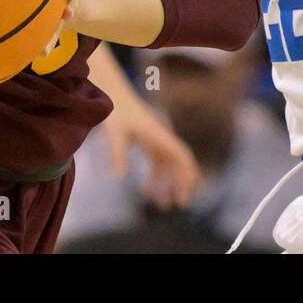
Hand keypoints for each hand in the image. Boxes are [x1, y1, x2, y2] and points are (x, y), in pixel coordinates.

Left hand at [100, 90, 200, 209]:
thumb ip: (118, 154)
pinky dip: (155, 179)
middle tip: (182, 204)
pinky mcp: (149, 143)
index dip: (188, 171)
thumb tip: (117, 178)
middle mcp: (162, 139)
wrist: (113, 96)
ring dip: (169, 185)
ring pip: (170, 166)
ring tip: (165, 206)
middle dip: (183, 183)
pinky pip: (157, 164)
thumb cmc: (116, 112)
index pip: (181, 154)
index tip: (189, 188)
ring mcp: (157, 141)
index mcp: (159, 135)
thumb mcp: (116, 133)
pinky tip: (146, 192)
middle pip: (180, 163)